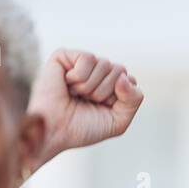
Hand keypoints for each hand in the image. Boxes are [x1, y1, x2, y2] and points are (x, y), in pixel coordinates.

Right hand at [28, 49, 143, 166]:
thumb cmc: (83, 128)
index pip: (130, 80)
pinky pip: (88, 58)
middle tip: (86, 102)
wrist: (54, 131)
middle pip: (120, 70)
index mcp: (111, 85)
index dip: (119, 99)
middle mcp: (98, 72)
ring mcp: (82, 63)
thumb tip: (125, 76)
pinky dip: (79, 77)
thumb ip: (134, 100)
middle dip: (105, 93)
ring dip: (90, 87)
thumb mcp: (118, 121)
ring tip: (75, 94)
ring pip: (105, 64)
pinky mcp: (65, 56)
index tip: (102, 110)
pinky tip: (67, 83)